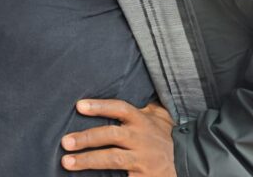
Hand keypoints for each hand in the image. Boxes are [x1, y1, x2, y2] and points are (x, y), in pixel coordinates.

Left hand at [61, 99, 175, 175]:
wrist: (187, 163)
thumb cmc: (160, 136)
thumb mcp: (154, 117)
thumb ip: (134, 107)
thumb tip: (111, 90)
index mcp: (141, 120)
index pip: (120, 108)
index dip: (100, 106)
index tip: (79, 106)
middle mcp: (142, 138)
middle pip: (111, 135)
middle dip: (87, 138)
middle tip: (65, 142)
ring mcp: (143, 159)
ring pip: (113, 159)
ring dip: (88, 161)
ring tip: (67, 162)